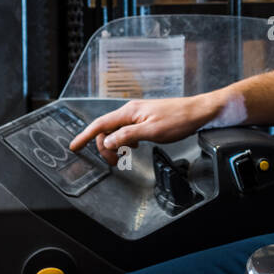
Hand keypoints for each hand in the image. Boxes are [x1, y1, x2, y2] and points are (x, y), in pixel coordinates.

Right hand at [68, 93, 221, 161]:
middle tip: (112, 162)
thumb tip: (107, 142)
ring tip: (123, 157)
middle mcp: (130, 111)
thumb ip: (127, 136)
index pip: (100, 124)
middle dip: (104, 147)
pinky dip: (124, 141)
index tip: (74, 146)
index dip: (85, 135)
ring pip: (116, 131)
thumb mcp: (152, 131)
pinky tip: (133, 148)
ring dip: (115, 145)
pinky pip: (126, 131)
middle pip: (106, 130)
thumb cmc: (179, 120)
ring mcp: (137, 114)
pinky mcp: (144, 119)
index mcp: (129, 112)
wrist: (198, 112)